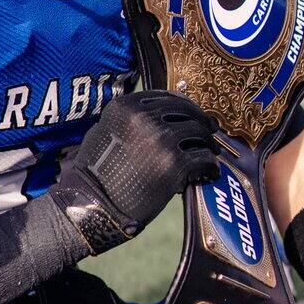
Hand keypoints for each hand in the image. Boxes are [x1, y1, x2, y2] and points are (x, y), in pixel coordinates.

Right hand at [50, 89, 218, 255]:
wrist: (94, 206)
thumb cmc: (95, 174)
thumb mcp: (102, 132)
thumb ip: (129, 120)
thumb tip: (158, 116)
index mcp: (126, 106)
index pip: (166, 97)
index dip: (184, 105)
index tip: (193, 115)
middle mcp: (144, 118)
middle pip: (186, 111)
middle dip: (200, 121)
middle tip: (209, 132)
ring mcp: (160, 140)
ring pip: (198, 132)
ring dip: (206, 144)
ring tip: (208, 154)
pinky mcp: (174, 164)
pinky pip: (203, 158)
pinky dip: (210, 166)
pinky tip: (210, 172)